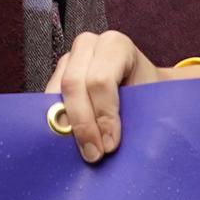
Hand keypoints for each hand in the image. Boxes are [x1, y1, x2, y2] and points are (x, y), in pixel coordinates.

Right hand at [45, 29, 163, 163]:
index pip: (101, 79)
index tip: (110, 145)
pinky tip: (70, 140)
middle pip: (73, 84)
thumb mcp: (151, 102)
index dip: (104, 114)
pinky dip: (56, 121)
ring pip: (56, 91)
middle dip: (82, 123)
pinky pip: (48, 99)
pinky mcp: (56, 74)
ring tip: (82, 149)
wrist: (146, 89)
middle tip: (94, 154)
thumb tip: (111, 145)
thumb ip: (135, 117)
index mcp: (116, 45)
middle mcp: (88, 45)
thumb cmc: (151, 96)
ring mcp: (69, 58)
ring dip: (66, 123)